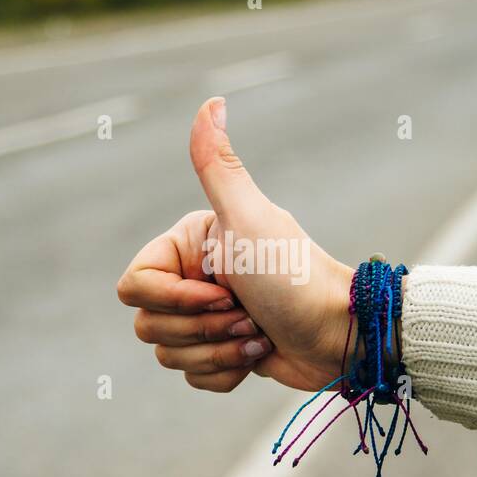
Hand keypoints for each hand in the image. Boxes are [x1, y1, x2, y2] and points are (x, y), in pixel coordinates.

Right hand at [117, 97, 353, 392]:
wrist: (342, 333)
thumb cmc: (295, 275)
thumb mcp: (250, 219)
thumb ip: (219, 165)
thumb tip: (211, 101)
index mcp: (188, 245)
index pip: (133, 287)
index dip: (174, 299)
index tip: (224, 291)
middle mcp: (192, 278)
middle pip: (148, 325)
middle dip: (202, 329)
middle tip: (248, 313)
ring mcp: (205, 318)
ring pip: (167, 354)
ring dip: (219, 352)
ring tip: (258, 334)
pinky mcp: (221, 353)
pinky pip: (192, 376)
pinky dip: (227, 374)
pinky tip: (258, 354)